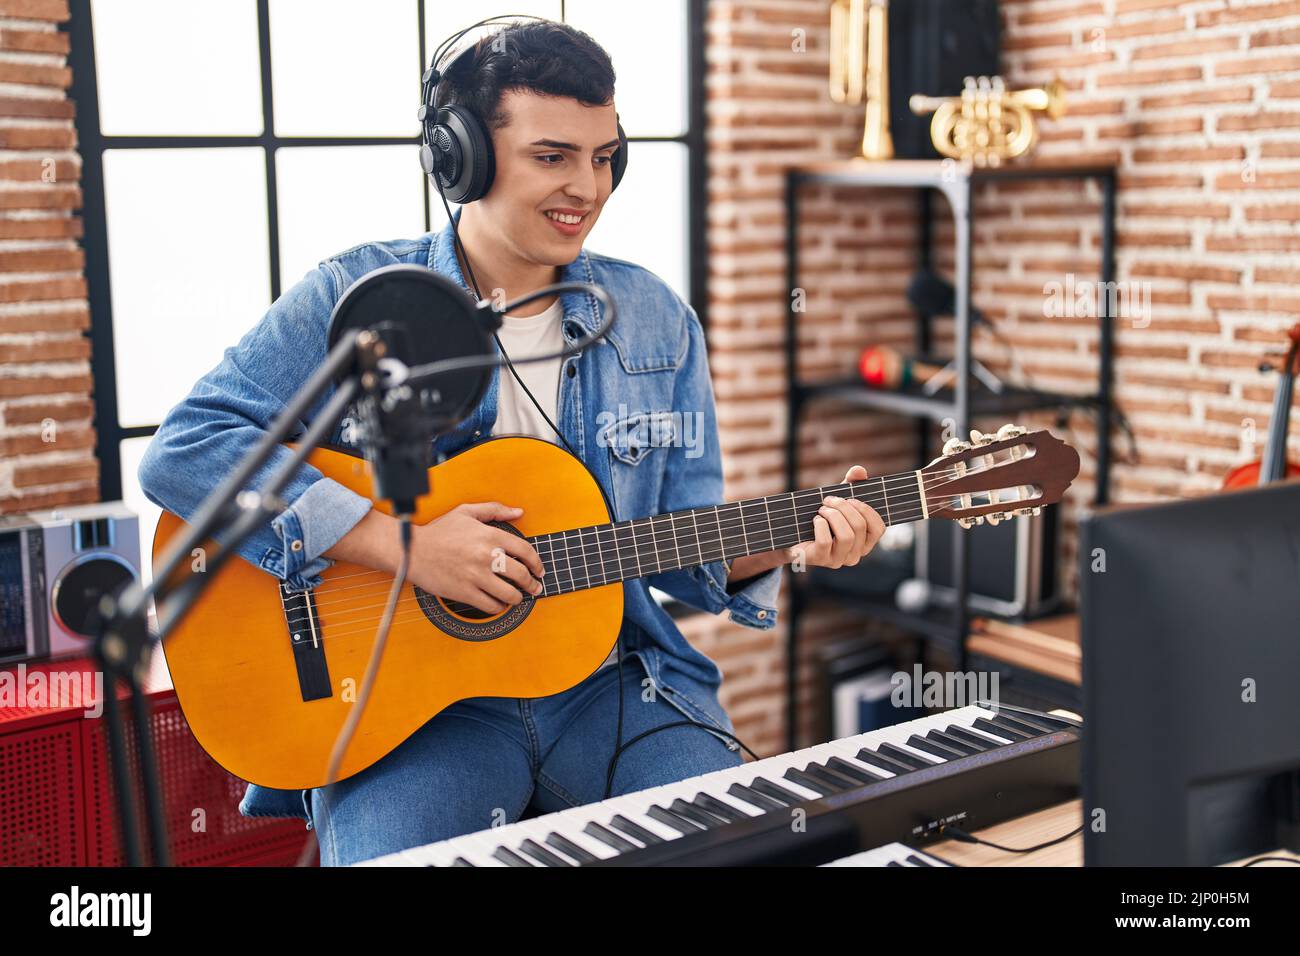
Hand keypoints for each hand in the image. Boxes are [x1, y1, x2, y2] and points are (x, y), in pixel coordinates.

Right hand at [405, 502, 543, 614]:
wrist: (412, 550)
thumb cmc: (439, 532)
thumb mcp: (467, 512)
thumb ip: (495, 510)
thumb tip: (518, 512)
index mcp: (490, 535)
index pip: (525, 551)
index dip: (537, 563)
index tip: (539, 569)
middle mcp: (486, 555)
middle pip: (521, 574)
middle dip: (532, 584)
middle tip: (534, 587)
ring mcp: (476, 576)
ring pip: (509, 594)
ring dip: (518, 598)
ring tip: (518, 597)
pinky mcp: (465, 592)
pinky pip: (491, 605)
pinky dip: (499, 607)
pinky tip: (499, 603)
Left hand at [788, 465, 884, 569]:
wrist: (791, 534)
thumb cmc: (820, 517)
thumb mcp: (838, 500)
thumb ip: (851, 484)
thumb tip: (859, 470)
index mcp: (864, 542)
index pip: (878, 528)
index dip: (867, 510)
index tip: (851, 498)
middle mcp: (855, 555)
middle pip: (860, 527)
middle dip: (844, 507)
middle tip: (828, 499)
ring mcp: (838, 560)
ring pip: (846, 536)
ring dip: (833, 515)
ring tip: (821, 509)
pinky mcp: (820, 560)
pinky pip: (825, 541)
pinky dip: (820, 525)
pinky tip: (815, 520)